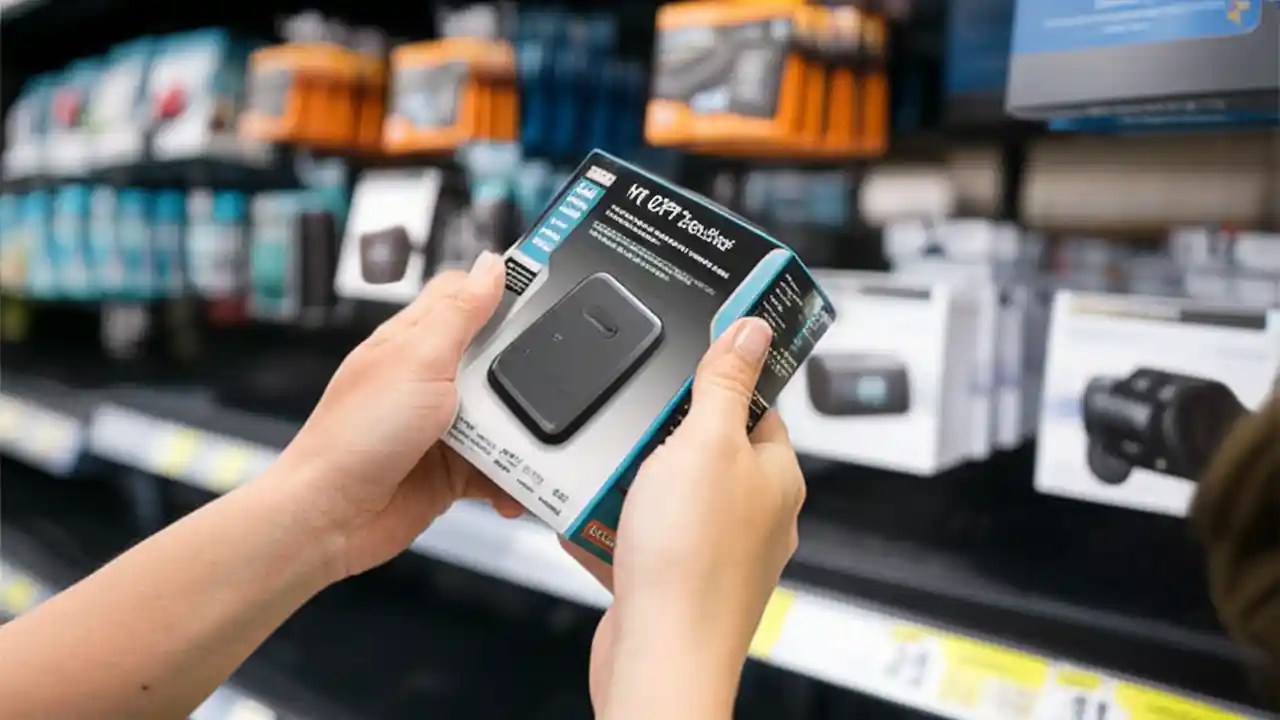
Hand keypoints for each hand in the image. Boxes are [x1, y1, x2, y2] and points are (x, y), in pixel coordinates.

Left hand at [275, 252, 522, 582]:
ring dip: (522, 432)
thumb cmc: (355, 436)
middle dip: (526, 370)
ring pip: (504, 416)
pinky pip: (499, 468)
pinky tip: (519, 488)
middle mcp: (429, 379)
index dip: (503, 288)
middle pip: (496, 358)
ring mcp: (442, 426)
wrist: (330, 519)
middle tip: (557, 372)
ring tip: (537, 440)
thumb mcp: (418, 360)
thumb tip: (492, 264)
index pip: (465, 295)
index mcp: (414, 340)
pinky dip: (514, 480)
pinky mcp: (453, 470)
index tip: (549, 287)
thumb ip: (461, 313)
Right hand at [565, 317, 805, 717]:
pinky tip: (597, 521)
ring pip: (664, 491)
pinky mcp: (674, 577)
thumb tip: (753, 329)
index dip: (718, 381)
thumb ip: (726, 382)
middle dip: (657, 437)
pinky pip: (640, 534)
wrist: (659, 659)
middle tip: (633, 432)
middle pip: (701, 446)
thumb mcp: (705, 443)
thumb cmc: (693, 565)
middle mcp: (752, 514)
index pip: (757, 404)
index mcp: (775, 475)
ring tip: (610, 480)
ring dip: (630, 482)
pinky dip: (615, 525)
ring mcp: (714, 549)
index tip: (684, 365)